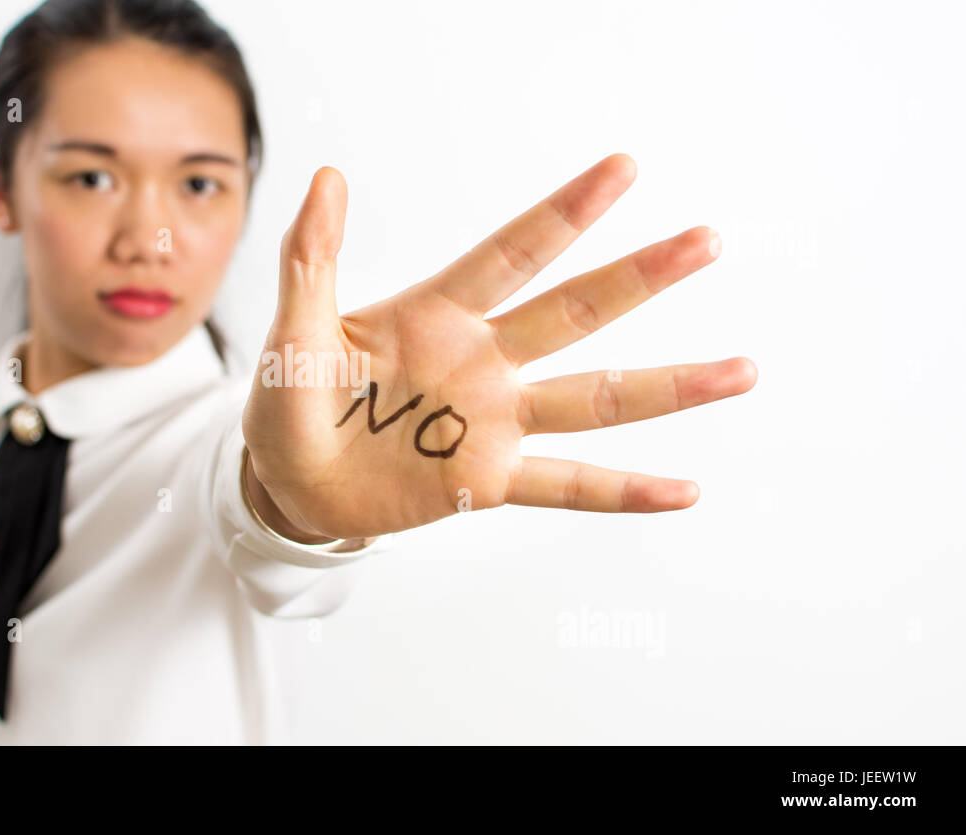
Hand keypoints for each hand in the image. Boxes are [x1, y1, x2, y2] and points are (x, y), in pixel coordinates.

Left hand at [242, 154, 757, 540]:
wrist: (288, 483)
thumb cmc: (289, 401)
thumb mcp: (294, 330)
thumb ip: (312, 259)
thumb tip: (328, 177)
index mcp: (438, 315)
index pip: (512, 254)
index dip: (565, 213)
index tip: (623, 168)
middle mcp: (482, 361)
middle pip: (573, 313)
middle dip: (639, 278)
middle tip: (706, 241)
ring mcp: (493, 422)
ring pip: (593, 398)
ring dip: (666, 386)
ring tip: (741, 370)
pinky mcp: (488, 479)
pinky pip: (567, 485)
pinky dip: (624, 492)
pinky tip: (683, 491)